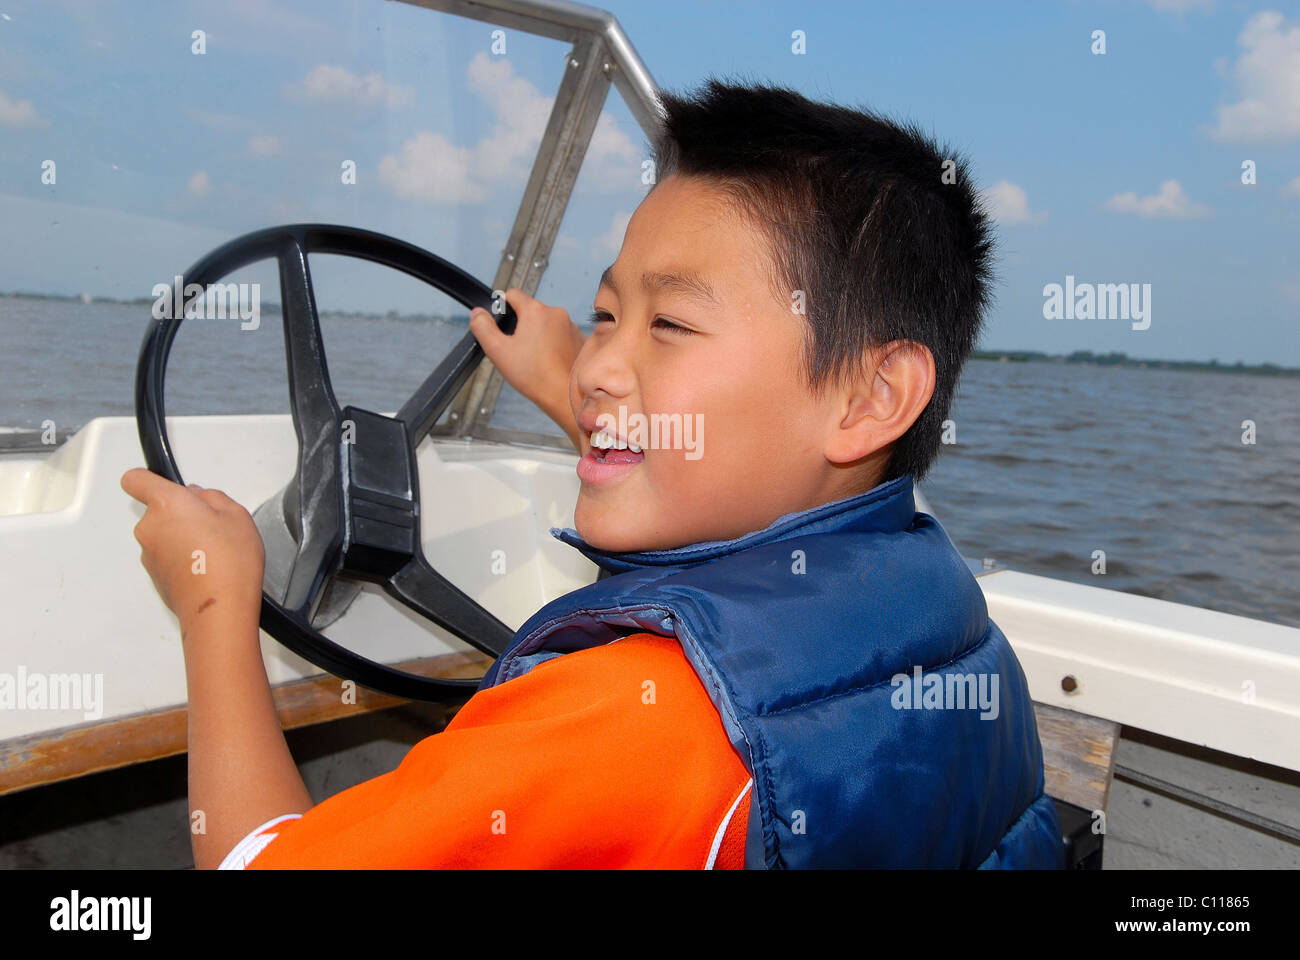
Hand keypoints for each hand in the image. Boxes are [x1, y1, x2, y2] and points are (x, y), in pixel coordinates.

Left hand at [121, 468, 265, 632]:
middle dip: (182, 514)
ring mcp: (149, 554)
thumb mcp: (237, 515)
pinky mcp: (155, 576)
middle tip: (212, 525)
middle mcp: (150, 527)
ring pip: (163, 536)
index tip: (159, 482)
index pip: (136, 480)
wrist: (219, 608)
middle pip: (158, 510)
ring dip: (182, 538)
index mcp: (167, 504)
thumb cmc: (229, 562)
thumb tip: (201, 498)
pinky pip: (167, 558)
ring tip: (214, 551)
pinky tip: (208, 568)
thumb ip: (214, 497)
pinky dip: (182, 559)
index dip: (147, 479)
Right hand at [469, 287, 584, 445]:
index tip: (502, 323)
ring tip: (534, 359)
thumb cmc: (535, 375)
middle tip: (517, 349)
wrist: (565, 394)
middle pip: (530, 310)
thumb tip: (477, 313)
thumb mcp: (498, 351)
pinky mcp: (579, 339)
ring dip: (538, 335)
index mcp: (535, 311)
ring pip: (546, 324)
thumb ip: (483, 327)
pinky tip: (548, 362)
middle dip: (521, 325)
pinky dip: (554, 344)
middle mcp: (556, 313)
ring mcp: (571, 326)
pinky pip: (561, 335)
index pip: (513, 294)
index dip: (502, 307)